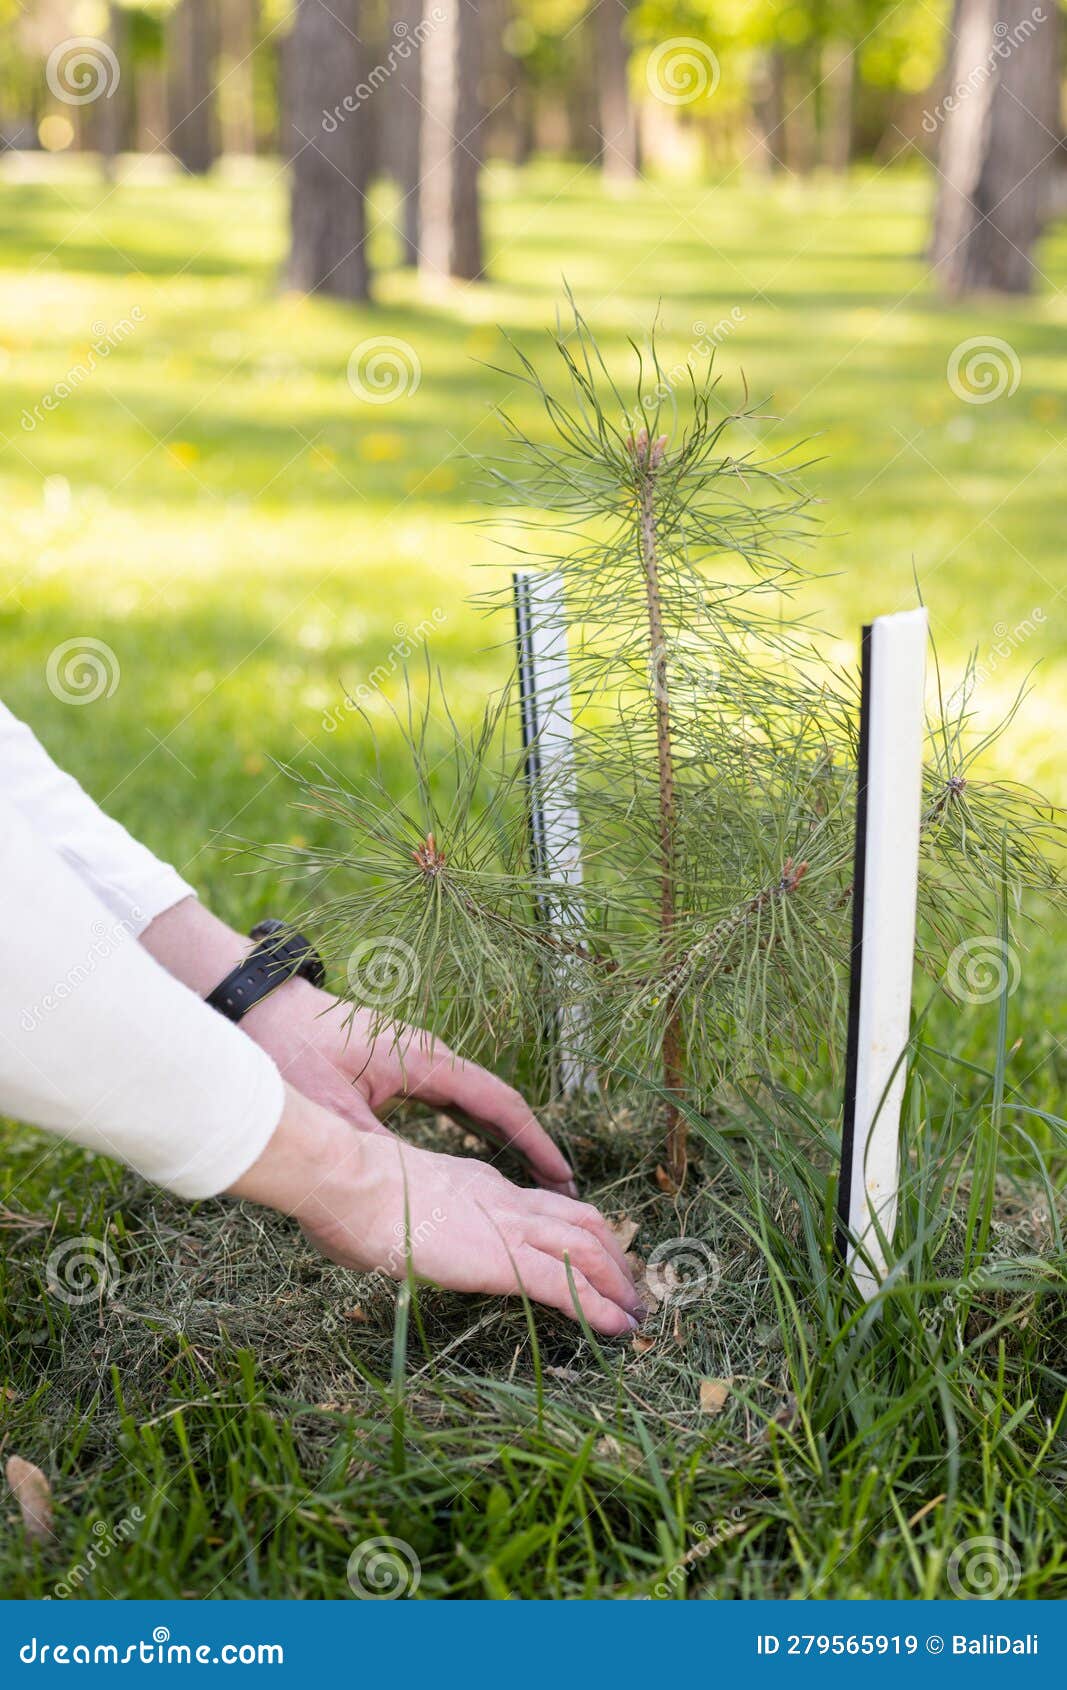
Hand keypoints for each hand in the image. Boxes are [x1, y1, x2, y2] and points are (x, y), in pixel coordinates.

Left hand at [141, 898, 577, 1194]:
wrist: (247, 1002)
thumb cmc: (285, 1046)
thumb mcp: (328, 1109)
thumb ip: (369, 1149)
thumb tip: (410, 1194)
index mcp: (423, 1058)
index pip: (496, 1102)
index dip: (533, 1141)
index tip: (564, 1176)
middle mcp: (424, 1055)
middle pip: (491, 1103)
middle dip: (526, 1144)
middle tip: (560, 1188)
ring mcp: (407, 1059)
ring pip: (468, 1104)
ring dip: (499, 1138)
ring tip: (529, 1180)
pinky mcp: (386, 1068)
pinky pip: (443, 1102)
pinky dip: (467, 1129)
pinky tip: (472, 1157)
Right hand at [228, 1087, 642, 1335]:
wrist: (345, 1179)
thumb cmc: (345, 1197)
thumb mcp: (386, 1209)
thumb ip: (402, 1224)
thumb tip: (388, 1243)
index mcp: (476, 1185)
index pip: (541, 1207)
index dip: (573, 1230)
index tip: (589, 1254)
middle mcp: (503, 1200)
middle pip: (580, 1223)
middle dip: (612, 1256)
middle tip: (630, 1286)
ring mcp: (507, 1227)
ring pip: (586, 1252)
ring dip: (617, 1284)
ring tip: (637, 1313)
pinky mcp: (503, 1259)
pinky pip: (567, 1287)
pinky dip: (600, 1308)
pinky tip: (619, 1327)